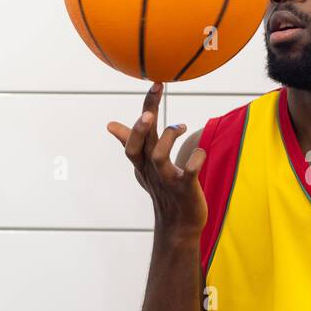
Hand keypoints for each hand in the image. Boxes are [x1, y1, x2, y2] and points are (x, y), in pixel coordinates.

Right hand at [106, 80, 207, 236]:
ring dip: (168, 139)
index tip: (154, 85)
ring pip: (159, 157)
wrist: (178, 225)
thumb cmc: (164, 190)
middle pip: (140, 144)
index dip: (139, 114)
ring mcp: (167, 180)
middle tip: (151, 105)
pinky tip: (200, 152)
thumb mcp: (145, 165)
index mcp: (142, 162)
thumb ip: (132, 142)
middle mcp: (151, 170)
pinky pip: (189, 172)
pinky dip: (195, 159)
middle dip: (142, 124)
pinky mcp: (185, 189)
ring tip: (181, 126)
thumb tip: (110, 125)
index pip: (133, 138)